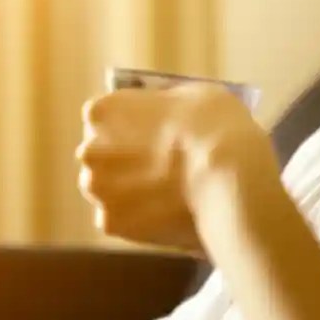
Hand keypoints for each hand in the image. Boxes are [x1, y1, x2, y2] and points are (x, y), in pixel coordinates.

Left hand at [76, 83, 278, 251]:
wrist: (228, 178)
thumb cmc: (214, 127)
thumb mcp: (190, 95)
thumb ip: (164, 106)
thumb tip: (166, 116)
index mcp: (104, 111)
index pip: (103, 117)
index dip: (128, 126)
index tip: (147, 134)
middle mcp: (91, 149)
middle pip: (101, 155)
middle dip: (122, 161)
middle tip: (158, 167)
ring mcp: (97, 189)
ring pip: (107, 190)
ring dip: (127, 192)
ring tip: (164, 195)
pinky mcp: (111, 224)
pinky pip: (120, 220)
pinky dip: (139, 220)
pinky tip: (166, 214)